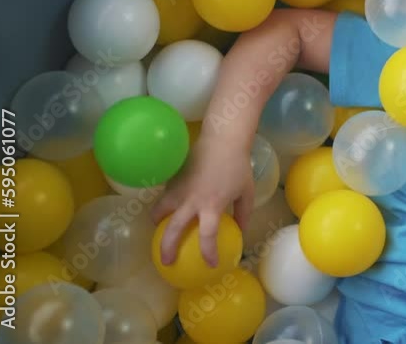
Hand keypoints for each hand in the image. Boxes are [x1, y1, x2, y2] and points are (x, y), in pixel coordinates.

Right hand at [151, 133, 254, 266]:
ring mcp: (179, 190)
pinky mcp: (172, 180)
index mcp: (212, 205)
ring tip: (161, 232)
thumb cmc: (238, 166)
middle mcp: (192, 200)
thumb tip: (239, 232)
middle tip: (167, 262)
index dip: (208, 253)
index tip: (211, 264)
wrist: (221, 140)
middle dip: (167, 249)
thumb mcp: (246, 193)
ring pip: (160, 212)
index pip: (208, 235)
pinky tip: (168, 212)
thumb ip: (242, 214)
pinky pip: (164, 199)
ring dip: (158, 225)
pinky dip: (163, 208)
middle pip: (173, 230)